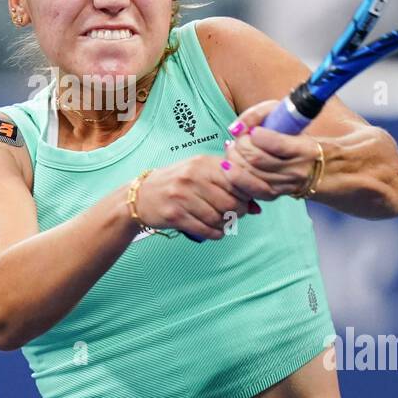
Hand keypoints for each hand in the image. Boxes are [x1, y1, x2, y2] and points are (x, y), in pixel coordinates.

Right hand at [131, 155, 262, 239]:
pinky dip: (214, 234)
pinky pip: (205, 230)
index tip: (245, 201)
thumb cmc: (176, 184)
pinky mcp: (174, 215)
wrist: (140, 195)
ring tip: (222, 223)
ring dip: (225, 225)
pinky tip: (213, 231)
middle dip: (238, 213)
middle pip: (230, 203)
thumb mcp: (200, 174)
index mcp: (202, 163)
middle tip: (234, 215)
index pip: (237, 180)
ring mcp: (181, 196)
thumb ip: (227, 184)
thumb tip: (256, 207)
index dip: (246, 195)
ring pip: (218, 218)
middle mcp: (192, 177)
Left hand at [221, 100, 322, 201]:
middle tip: (239, 139)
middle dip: (240, 146)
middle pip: (256, 159)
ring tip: (234, 150)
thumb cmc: (302, 140)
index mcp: (305, 149)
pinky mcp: (275, 195)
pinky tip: (232, 167)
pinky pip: (250, 190)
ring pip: (250, 175)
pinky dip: (236, 177)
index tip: (254, 130)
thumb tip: (236, 127)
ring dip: (234, 160)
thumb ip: (262, 114)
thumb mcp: (292, 119)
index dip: (256, 135)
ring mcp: (285, 185)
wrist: (327, 169)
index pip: (275, 144)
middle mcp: (296, 170)